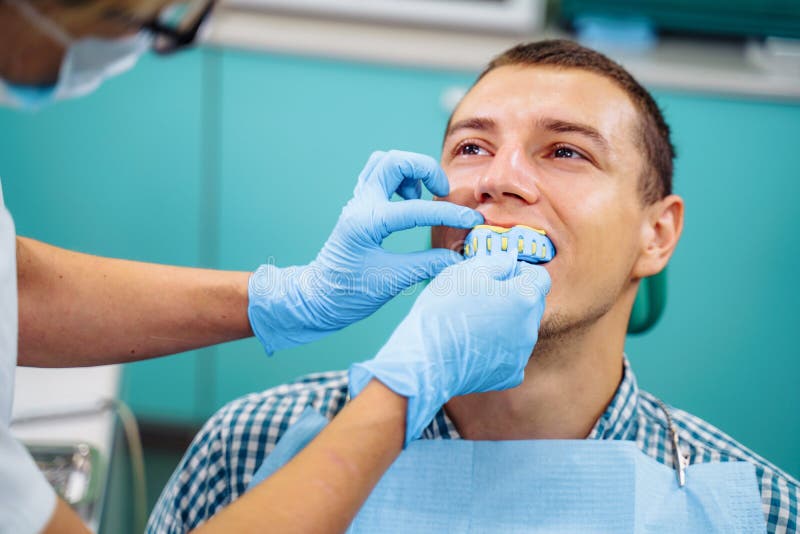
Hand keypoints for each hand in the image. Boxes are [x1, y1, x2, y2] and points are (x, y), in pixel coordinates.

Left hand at [248, 150, 482, 353]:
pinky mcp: (358, 206)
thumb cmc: (348, 294)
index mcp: (367, 223)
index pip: (416, 209)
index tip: (472, 221)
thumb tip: (459, 258)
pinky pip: (377, 174)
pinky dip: (398, 177)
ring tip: (422, 196)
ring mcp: (356, 202)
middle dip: (425, 169)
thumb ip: (427, 265)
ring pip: (384, 161)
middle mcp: (360, 205)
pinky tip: (409, 199)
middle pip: (395, 160)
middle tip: (442, 192)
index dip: (449, 214)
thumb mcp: (391, 282)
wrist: (318, 298)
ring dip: (409, 170)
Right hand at [349, 249, 550, 444]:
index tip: (500, 275)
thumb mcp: (466, 271)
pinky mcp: (510, 375)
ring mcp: (522, 355)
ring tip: (474, 323)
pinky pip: (512, 355)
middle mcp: (530, 328)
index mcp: (524, 298)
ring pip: (522, 330)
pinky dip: (500, 349)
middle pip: (533, 304)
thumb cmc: (443, 311)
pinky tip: (476, 345)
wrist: (425, 359)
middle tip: (482, 297)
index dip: (520, 271)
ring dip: (507, 322)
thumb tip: (511, 260)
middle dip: (516, 296)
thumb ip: (496, 261)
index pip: (540, 277)